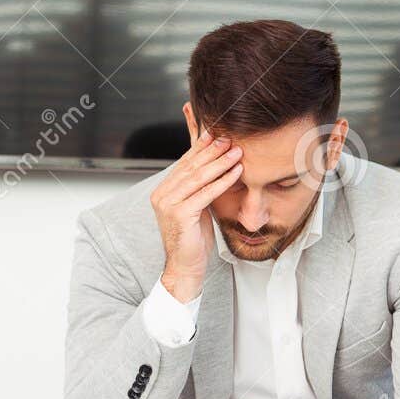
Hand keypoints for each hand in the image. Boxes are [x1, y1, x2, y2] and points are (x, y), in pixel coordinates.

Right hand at [151, 128, 241, 302]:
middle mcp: (162, 194)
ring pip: (198, 178)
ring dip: (220, 163)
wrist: (186, 265)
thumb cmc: (194, 237)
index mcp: (164, 190)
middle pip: (191, 167)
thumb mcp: (197, 206)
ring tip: (237, 152)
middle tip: (230, 137)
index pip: (185, 163)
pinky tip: (236, 173)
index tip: (217, 133)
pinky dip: (222, 182)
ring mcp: (168, 204)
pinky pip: (205, 194)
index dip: (201, 147)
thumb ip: (200, 188)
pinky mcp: (179, 215)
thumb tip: (213, 167)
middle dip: (212, 151)